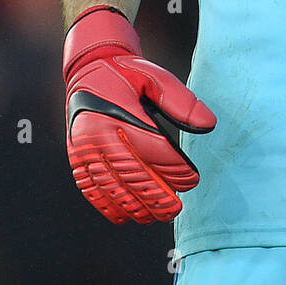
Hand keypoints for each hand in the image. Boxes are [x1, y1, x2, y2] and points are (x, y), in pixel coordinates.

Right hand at [63, 5, 215, 223]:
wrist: (90, 68)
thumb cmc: (128, 74)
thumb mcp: (157, 78)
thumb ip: (182, 101)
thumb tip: (209, 124)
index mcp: (117, 113)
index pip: (152, 150)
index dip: (175, 169)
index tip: (192, 180)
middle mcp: (95, 135)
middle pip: (132, 175)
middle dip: (157, 196)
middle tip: (176, 208)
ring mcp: (82, 150)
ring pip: (111, 188)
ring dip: (135, 206)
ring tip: (157, 216)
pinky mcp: (76, 159)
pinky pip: (91, 189)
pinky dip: (108, 205)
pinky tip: (127, 215)